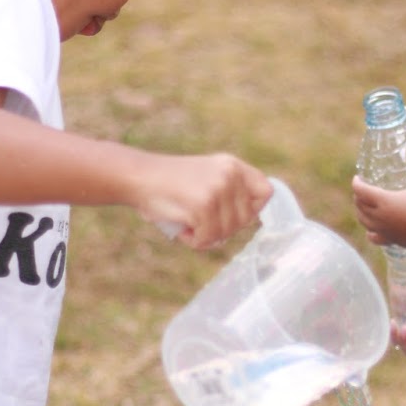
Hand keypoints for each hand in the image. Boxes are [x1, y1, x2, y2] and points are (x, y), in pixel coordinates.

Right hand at [138, 154, 271, 249]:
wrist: (138, 177)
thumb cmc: (169, 184)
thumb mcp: (206, 176)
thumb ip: (229, 191)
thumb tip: (248, 218)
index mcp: (233, 165)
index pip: (266, 192)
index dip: (253, 210)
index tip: (234, 216)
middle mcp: (230, 174)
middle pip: (246, 220)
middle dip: (224, 228)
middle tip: (200, 221)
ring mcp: (218, 189)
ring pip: (227, 232)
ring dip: (206, 235)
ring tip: (186, 221)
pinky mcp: (204, 205)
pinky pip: (208, 239)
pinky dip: (193, 240)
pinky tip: (180, 227)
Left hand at [352, 150, 405, 249]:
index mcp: (384, 200)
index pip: (361, 190)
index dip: (356, 183)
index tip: (357, 178)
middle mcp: (379, 215)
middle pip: (359, 205)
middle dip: (358, 196)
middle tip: (362, 191)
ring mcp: (382, 229)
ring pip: (363, 221)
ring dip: (360, 212)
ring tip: (363, 208)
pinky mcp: (388, 239)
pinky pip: (373, 237)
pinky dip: (370, 233)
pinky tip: (371, 232)